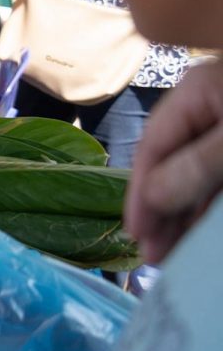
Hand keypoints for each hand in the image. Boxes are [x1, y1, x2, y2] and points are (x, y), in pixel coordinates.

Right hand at [125, 63, 222, 263]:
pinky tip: (202, 235)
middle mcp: (207, 111)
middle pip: (172, 165)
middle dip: (162, 211)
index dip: (141, 192)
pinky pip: (219, 182)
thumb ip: (196, 166)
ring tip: (175, 254)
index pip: (152, 146)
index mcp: (196, 93)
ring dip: (186, 216)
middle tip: (154, 256)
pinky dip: (210, 208)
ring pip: (198, 179)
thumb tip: (153, 197)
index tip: (136, 234)